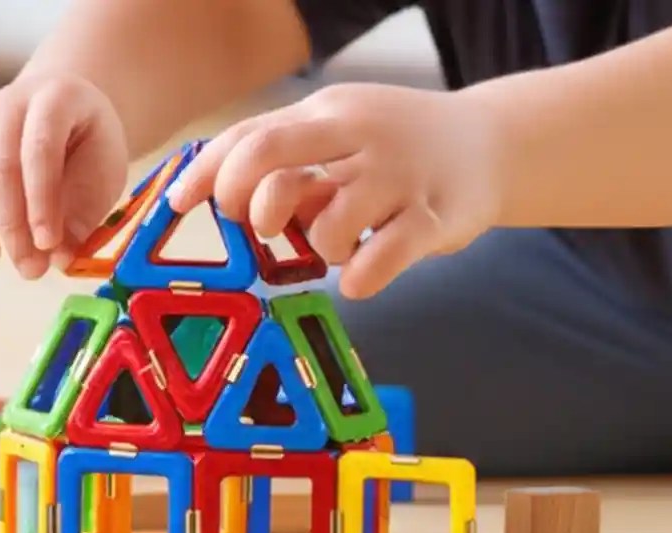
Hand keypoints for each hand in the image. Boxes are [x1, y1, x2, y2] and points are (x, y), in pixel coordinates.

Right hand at [0, 71, 128, 277]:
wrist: (61, 108)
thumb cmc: (86, 143)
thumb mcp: (104, 168)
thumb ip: (85, 208)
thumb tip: (59, 255)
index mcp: (54, 99)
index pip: (40, 148)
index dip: (42, 200)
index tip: (48, 246)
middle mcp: (6, 106)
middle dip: (12, 224)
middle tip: (30, 269)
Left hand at [168, 83, 503, 298]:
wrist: (494, 144)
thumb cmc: (396, 148)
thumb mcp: (340, 131)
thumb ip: (285, 155)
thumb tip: (211, 190)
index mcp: (328, 113)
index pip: (250, 136)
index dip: (206, 175)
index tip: (177, 205)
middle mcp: (359, 138)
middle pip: (272, 158)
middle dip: (245, 203)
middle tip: (254, 229)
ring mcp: (398, 178)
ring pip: (327, 225)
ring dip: (319, 249)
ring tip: (337, 249)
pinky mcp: (434, 219)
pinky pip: (380, 261)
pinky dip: (359, 280)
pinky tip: (360, 279)